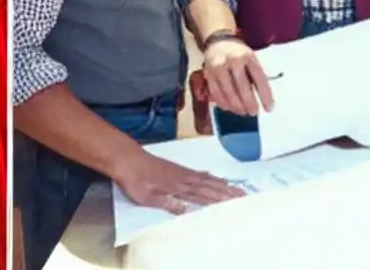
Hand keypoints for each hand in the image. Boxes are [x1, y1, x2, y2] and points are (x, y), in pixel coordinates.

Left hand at [112, 149, 245, 213]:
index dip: (219, 200)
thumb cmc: (135, 180)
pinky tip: (212, 176)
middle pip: (209, 186)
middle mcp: (183, 178)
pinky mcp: (175, 168)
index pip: (203, 195)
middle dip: (226, 192)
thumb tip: (188, 210)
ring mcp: (180, 172)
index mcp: (178, 187)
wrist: (126, 159)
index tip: (236, 202)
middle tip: (243, 195)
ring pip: (205, 179)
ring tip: (235, 188)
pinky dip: (208, 176)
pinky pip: (197, 173)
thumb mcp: (148, 197)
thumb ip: (168, 203)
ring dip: (221, 184)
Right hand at [200, 38, 273, 115]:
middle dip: (249, 103)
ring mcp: (219, 68)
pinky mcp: (208, 74)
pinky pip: (216, 93)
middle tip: (254, 112)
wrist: (218, 42)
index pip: (259, 78)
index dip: (265, 95)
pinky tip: (229, 108)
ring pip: (228, 93)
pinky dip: (223, 103)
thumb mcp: (251, 59)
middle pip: (242, 88)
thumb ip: (255, 76)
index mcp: (248, 57)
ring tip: (243, 112)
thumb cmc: (239, 54)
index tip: (269, 109)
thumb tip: (263, 100)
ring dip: (237, 106)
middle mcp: (233, 61)